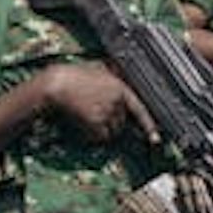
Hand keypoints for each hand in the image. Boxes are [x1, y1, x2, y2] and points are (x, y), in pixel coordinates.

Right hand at [41, 64, 158, 144]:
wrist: (58, 82)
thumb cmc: (73, 76)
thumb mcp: (99, 72)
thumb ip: (113, 82)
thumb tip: (119, 91)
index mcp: (120, 87)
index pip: (139, 110)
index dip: (148, 126)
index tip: (155, 139)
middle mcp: (117, 101)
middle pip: (120, 124)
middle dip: (110, 123)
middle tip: (93, 113)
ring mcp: (107, 111)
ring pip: (110, 132)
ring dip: (101, 129)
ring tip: (86, 114)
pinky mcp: (96, 121)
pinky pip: (99, 136)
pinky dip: (91, 134)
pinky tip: (82, 121)